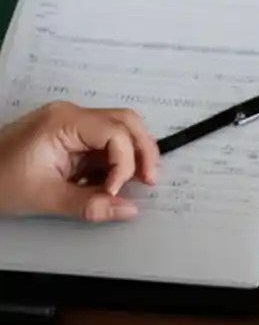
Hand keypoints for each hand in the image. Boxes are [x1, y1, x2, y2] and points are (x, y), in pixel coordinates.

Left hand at [0, 102, 158, 222]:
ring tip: (134, 182)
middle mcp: (71, 114)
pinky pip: (103, 142)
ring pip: (119, 129)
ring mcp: (70, 123)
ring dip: (131, 155)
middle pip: (125, 122)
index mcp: (64, 122)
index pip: (115, 132)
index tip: (117, 191)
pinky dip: (114, 161)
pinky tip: (110, 181)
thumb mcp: (45, 197)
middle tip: (148, 180)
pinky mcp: (69, 135)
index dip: (125, 162)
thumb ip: (89, 205)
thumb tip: (128, 210)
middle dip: (141, 151)